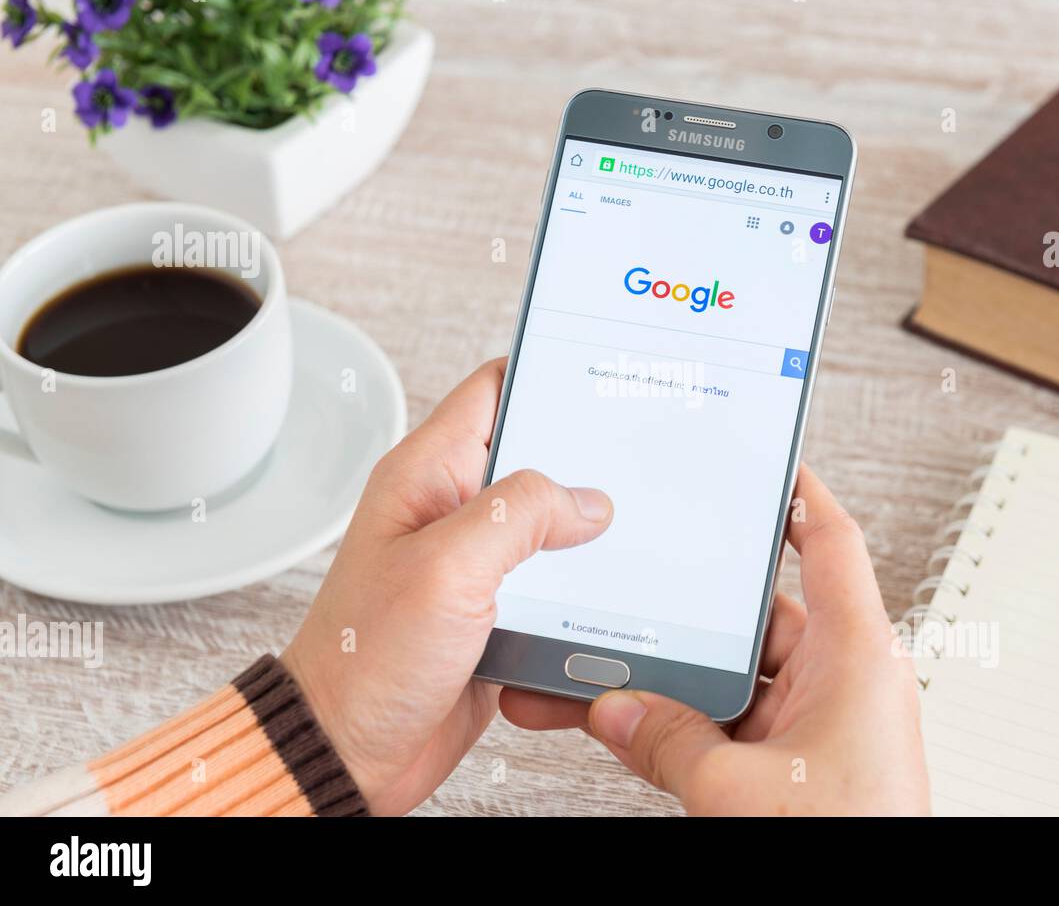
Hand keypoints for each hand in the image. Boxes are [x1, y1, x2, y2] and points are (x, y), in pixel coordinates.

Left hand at [281, 359, 612, 815]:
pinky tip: (611, 603)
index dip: (547, 372)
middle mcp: (454, 513)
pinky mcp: (497, 616)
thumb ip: (518, 515)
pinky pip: (555, 589)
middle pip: (537, 460)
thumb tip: (587, 502)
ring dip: (591, 540)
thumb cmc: (364, 661)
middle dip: (588, 462)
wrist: (349, 753)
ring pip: (554, 529)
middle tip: (643, 460)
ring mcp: (477, 566)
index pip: (494, 391)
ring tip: (641, 536)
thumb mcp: (445, 568)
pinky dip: (583, 596)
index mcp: (428, 477)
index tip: (602, 371)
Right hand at [500, 465, 928, 814]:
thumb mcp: (740, 790)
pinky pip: (731, 723)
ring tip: (615, 670)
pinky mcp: (795, 764)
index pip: (831, 541)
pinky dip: (686, 723)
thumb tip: (614, 709)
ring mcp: (816, 723)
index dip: (797, 492)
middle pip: (757, 613)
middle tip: (640, 587)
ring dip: (679, 679)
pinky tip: (633, 723)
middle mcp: (841, 680)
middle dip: (693, 611)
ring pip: (735, 676)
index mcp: (857, 656)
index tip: (764, 458)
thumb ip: (668, 742)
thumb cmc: (856, 843)